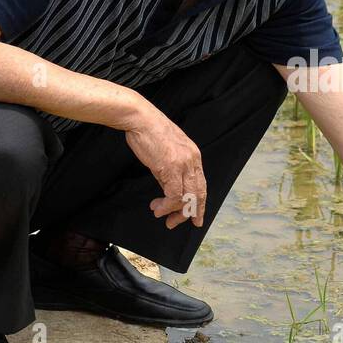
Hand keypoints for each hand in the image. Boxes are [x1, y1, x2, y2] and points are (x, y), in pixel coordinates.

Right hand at [122, 101, 206, 228]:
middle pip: (199, 194)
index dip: (200, 204)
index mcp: (194, 155)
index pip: (202, 185)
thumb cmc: (149, 132)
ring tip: (161, 215)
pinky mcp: (171, 167)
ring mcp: (184, 164)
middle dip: (190, 213)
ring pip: (188, 197)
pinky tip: (158, 208)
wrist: (140, 119)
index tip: (195, 218)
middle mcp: (192, 160)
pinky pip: (174, 195)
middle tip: (175, 223)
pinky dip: (166, 206)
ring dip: (174, 212)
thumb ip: (171, 171)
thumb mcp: (166, 153)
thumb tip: (167, 190)